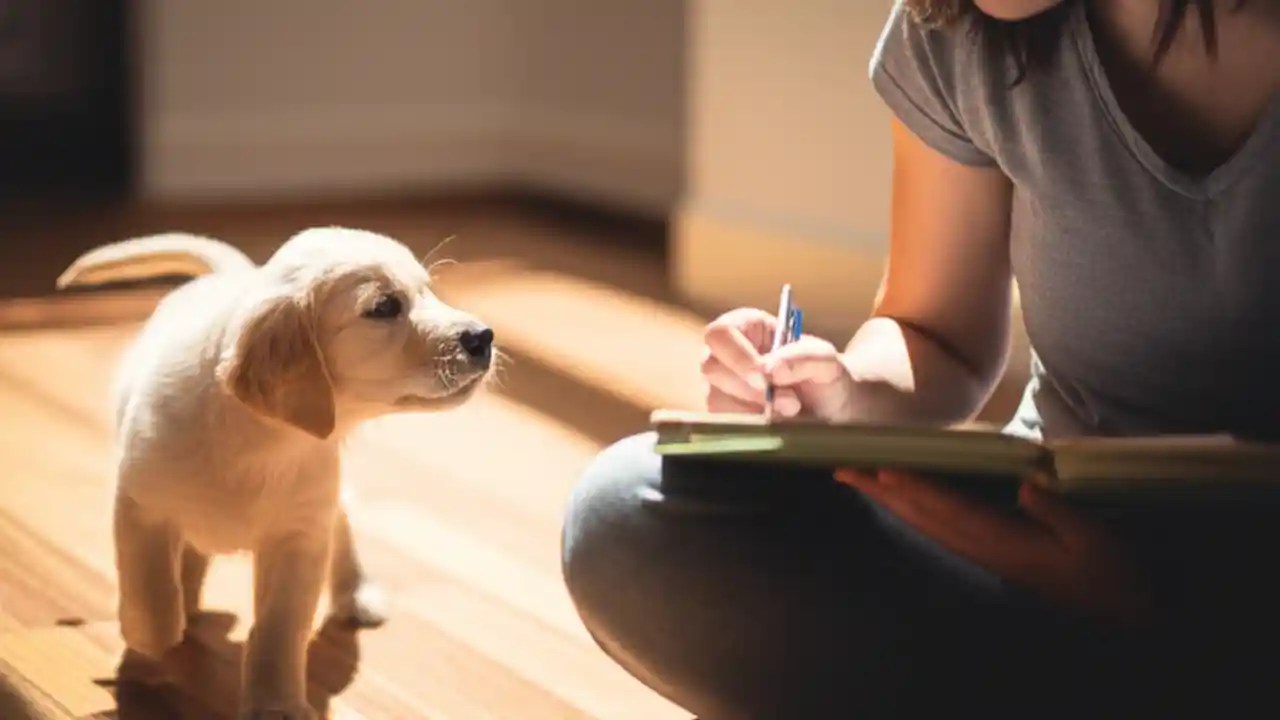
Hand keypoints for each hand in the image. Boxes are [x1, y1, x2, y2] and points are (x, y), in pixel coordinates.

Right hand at [700, 308, 856, 420]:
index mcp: (746, 327)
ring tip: (791, 409)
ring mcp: (721, 386)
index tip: (764, 378)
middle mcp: (726, 354)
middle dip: (750, 389)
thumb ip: (804, 357)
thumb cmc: (825, 377)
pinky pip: (725, 422)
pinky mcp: (723, 414)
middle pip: (711, 367)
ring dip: (756, 409)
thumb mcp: (826, 360)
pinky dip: (753, 425)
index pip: (720, 333)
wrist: (831, 413)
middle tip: (789, 401)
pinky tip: (776, 420)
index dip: (737, 356)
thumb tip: (771, 370)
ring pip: (716, 398)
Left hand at [835, 468, 1151, 622]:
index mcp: (1005, 543)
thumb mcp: (1093, 539)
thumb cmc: (1110, 574)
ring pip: (926, 523)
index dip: (915, 486)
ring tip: (859, 479)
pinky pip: (941, 529)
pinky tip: (901, 501)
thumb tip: (1024, 484)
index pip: (948, 508)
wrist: (1120, 613)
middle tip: (843, 469)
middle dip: (882, 491)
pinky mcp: (991, 554)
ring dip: (890, 500)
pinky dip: (914, 511)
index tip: (883, 468)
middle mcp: (985, 548)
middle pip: (923, 515)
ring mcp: (985, 554)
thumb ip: (1057, 511)